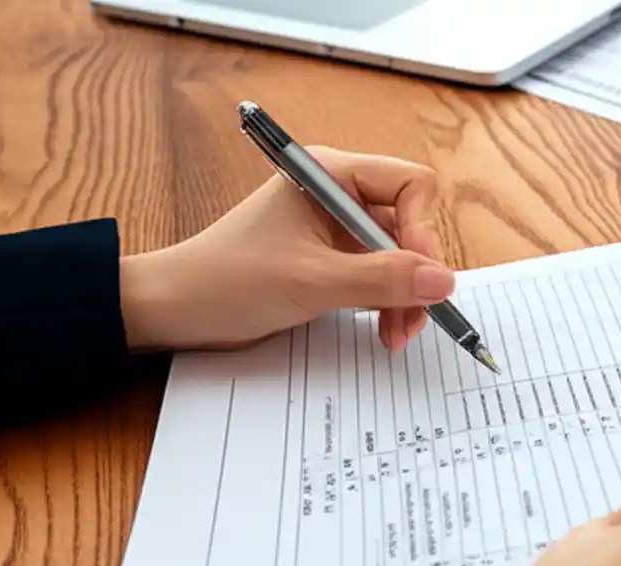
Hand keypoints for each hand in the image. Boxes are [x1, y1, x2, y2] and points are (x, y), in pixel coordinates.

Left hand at [119, 147, 453, 351]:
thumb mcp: (313, 281)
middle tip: (413, 318)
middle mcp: (337, 195)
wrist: (176, 310)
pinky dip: (386, 303)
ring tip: (397, 334)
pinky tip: (383, 330)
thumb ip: (382, 279)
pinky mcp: (330, 260)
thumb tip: (444, 281)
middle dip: (415, 273)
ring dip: (404, 296)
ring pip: (397, 256)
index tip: (416, 275)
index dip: (421, 229)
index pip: (410, 185)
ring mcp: (334, 229)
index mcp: (330, 175)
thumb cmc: (230, 280)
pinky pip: (377, 276)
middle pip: (409, 225)